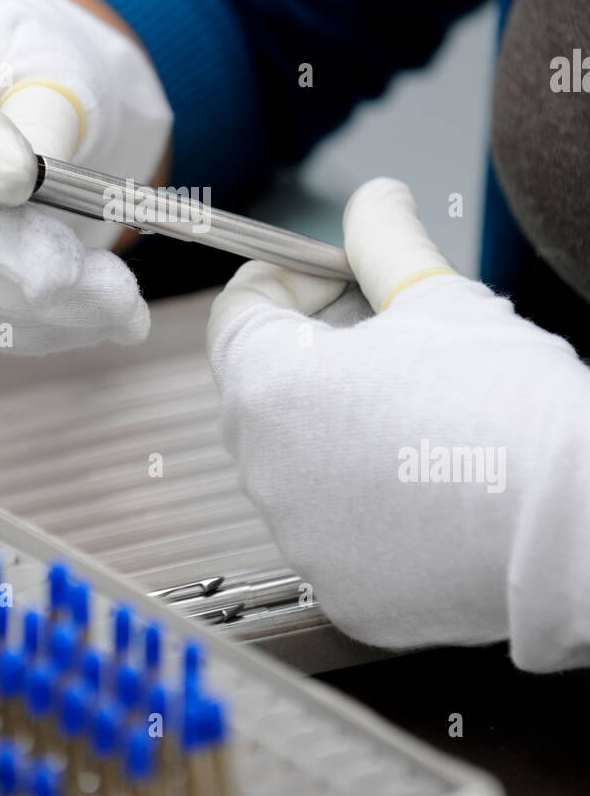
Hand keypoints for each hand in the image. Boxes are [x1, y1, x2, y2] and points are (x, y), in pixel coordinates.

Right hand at [0, 0, 171, 351]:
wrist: (28, 101)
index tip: (21, 177)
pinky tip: (95, 319)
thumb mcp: (58, 57)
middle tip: (99, 280)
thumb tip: (25, 179)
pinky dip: (32, 330)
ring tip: (122, 305)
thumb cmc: (39, 65)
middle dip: (11, 255)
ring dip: (36, 308)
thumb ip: (46, 105)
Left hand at [207, 178, 589, 670]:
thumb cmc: (506, 406)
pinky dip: (369, 499)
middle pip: (266, 386)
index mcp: (267, 387)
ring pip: (301, 461)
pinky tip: (432, 478)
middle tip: (393, 333)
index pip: (240, 311)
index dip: (294, 279)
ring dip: (342, 424)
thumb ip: (384, 239)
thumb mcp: (438, 295)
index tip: (344, 275)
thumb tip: (372, 202)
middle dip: (320, 348)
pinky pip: (338, 529)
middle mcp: (266, 473)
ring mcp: (303, 542)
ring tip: (423, 407)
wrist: (574, 523)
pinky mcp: (347, 593)